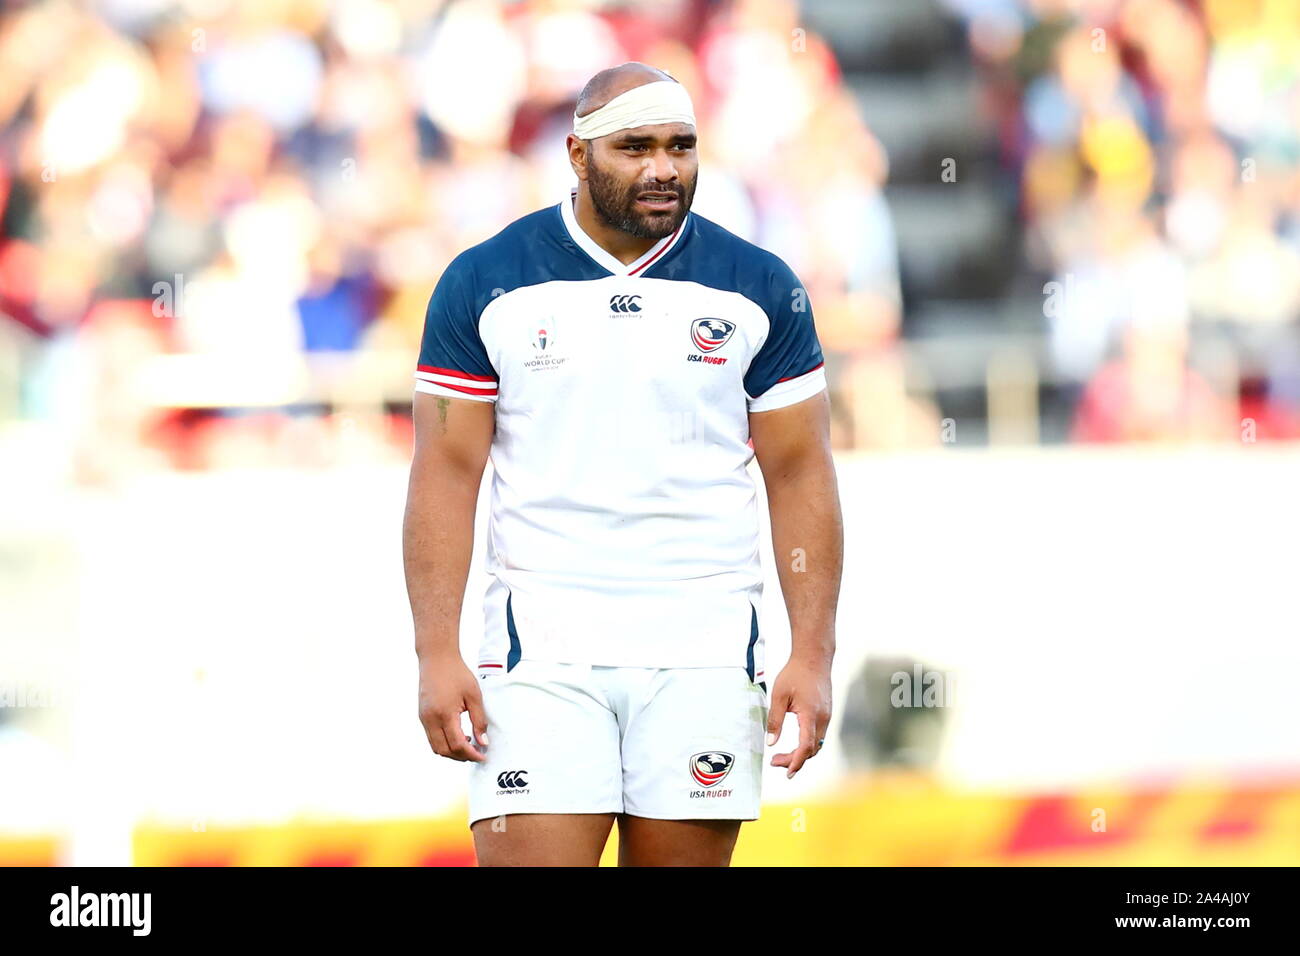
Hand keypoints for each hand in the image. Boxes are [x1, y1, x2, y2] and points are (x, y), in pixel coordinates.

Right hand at [417, 652, 488, 761]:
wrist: (436, 658)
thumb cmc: (457, 673)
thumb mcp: (474, 695)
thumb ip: (479, 720)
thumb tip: (483, 742)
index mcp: (445, 714)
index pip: (458, 745)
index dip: (471, 754)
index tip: (483, 756)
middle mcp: (431, 719)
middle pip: (444, 751)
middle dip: (461, 757)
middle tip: (476, 753)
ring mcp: (424, 718)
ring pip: (436, 747)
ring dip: (451, 752)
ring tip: (468, 746)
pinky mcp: (422, 715)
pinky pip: (431, 737)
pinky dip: (444, 743)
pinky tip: (457, 736)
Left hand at [766, 657, 831, 777]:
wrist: (814, 659)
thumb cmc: (795, 674)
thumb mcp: (778, 696)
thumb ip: (775, 720)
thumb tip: (771, 742)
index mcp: (810, 715)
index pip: (806, 747)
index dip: (796, 762)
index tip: (787, 772)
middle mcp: (823, 719)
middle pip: (812, 750)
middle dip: (795, 760)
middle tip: (775, 761)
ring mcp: (827, 716)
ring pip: (817, 744)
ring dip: (801, 753)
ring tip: (781, 755)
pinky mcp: (826, 713)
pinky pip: (819, 735)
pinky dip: (807, 744)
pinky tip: (795, 742)